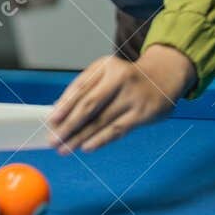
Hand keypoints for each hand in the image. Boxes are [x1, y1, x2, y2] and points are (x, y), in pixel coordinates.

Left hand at [47, 45, 196, 153]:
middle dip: (68, 125)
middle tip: (53, 139)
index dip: (63, 106)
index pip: (80, 87)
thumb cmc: (127, 78)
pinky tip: (86, 147)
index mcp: (106, 66)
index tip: (50, 121)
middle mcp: (120, 78)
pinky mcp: (144, 113)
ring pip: (101, 121)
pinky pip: (117, 129)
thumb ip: (86, 88)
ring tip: (65, 148)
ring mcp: (133, 96)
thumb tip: (59, 111)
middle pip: (88, 105)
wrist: (164, 77)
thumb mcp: (107, 73)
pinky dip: (100, 140)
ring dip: (80, 137)